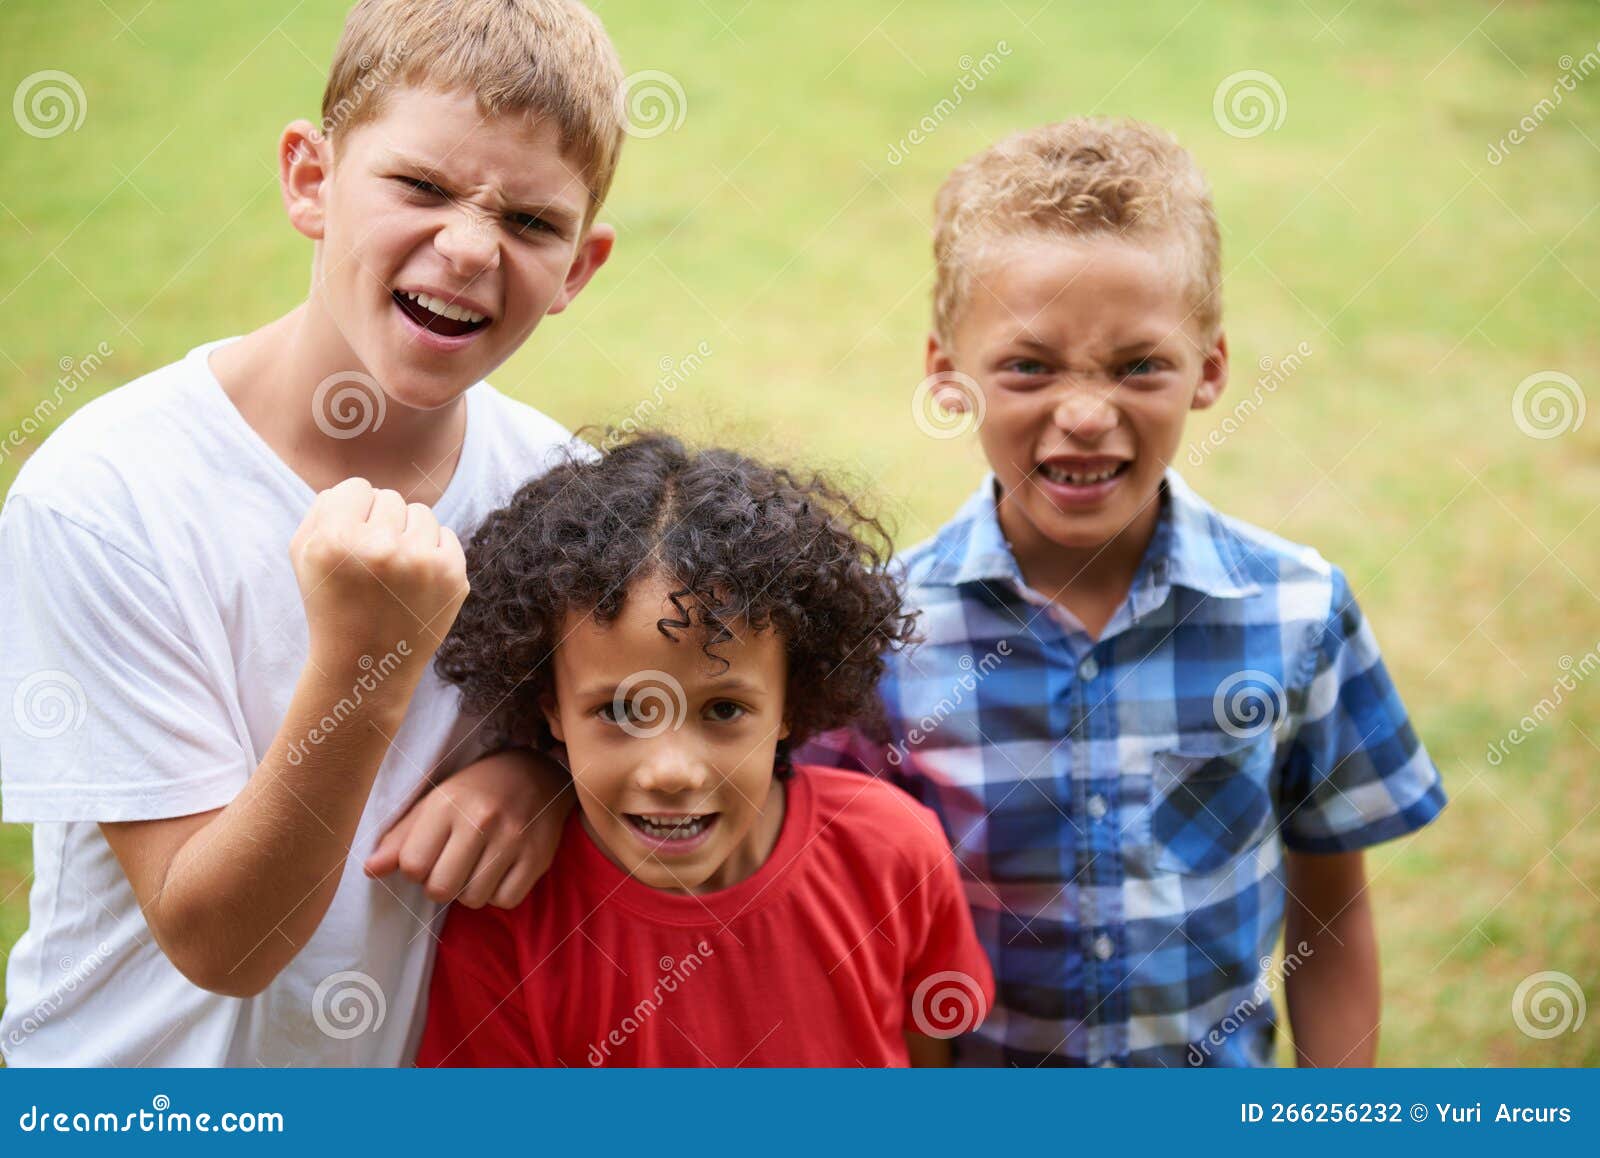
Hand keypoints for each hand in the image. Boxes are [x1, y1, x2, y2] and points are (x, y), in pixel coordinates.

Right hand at [290, 477, 468, 671]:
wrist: (367, 665)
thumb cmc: (332, 605)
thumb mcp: (304, 556)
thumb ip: (322, 509)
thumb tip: (357, 486)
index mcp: (336, 540)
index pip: (356, 487)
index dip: (352, 513)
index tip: (351, 541)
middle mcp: (380, 547)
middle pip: (390, 498)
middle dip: (380, 524)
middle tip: (372, 563)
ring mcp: (421, 562)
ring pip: (421, 513)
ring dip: (408, 534)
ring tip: (394, 571)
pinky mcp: (453, 575)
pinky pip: (446, 535)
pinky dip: (432, 552)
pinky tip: (415, 580)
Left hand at [363, 748, 572, 907]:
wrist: (536, 773)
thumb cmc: (475, 791)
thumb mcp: (435, 802)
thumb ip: (400, 838)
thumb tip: (370, 871)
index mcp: (448, 804)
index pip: (412, 865)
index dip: (416, 868)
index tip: (430, 855)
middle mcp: (481, 820)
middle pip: (441, 889)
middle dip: (440, 885)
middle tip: (452, 866)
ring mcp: (514, 839)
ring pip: (473, 899)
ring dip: (470, 890)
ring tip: (477, 865)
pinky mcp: (539, 856)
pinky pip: (506, 900)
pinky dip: (498, 894)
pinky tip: (499, 871)